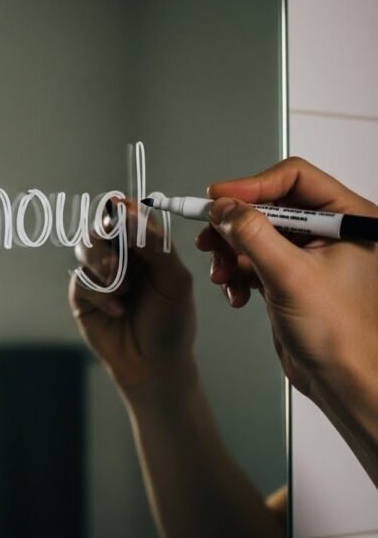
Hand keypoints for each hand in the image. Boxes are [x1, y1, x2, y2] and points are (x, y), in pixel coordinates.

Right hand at [69, 201, 195, 396]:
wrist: (155, 365)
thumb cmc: (171, 324)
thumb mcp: (175, 281)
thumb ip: (157, 245)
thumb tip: (131, 212)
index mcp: (146, 247)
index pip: (129, 215)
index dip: (122, 210)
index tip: (121, 212)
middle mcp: (121, 256)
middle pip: (100, 227)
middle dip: (107, 239)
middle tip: (120, 259)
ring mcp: (100, 276)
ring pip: (85, 248)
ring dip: (100, 263)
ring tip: (120, 286)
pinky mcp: (83, 296)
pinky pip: (81, 281)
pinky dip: (99, 294)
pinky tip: (116, 310)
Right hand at [195, 156, 377, 400]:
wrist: (342, 380)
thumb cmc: (341, 336)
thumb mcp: (289, 276)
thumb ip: (253, 234)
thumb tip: (224, 207)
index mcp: (350, 219)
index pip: (294, 178)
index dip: (252, 186)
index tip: (219, 199)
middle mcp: (333, 232)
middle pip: (270, 205)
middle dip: (236, 226)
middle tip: (210, 236)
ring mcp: (312, 254)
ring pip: (257, 233)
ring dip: (232, 252)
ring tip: (222, 273)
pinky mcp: (294, 275)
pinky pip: (255, 259)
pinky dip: (238, 272)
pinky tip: (235, 291)